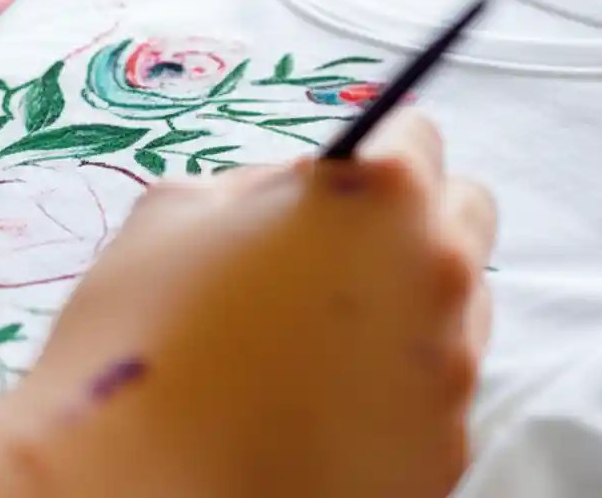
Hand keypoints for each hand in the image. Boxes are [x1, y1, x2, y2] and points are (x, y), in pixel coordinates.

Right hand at [28, 109, 494, 495]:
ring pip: (462, 307)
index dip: (371, 151)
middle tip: (337, 250)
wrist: (136, 485)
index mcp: (379, 199)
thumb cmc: (141, 329)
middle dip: (412, 218)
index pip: (417, 137)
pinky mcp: (445, 452)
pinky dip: (398, 384)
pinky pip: (439, 393)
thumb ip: (255, 182)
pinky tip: (324, 401)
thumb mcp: (174, 210)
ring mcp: (452, 373)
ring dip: (410, 302)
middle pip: (466, 215)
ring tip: (322, 337)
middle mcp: (439, 277)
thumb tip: (293, 189)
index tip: (341, 180)